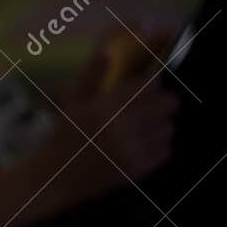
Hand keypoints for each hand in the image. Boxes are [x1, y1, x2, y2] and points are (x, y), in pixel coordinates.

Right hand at [47, 62, 179, 202]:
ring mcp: (134, 150)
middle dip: (161, 101)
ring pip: (168, 127)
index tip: (145, 86)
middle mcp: (124, 127)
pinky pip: (166, 150)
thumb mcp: (73, 101)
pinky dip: (158, 145)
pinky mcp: (139, 169)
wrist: (58, 177)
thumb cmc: (65, 135)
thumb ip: (92, 73)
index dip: (151, 83)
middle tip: (147, 105)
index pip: (150, 85)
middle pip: (167, 104)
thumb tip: (107, 50)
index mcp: (107, 106)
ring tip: (142, 126)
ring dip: (160, 124)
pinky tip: (141, 144)